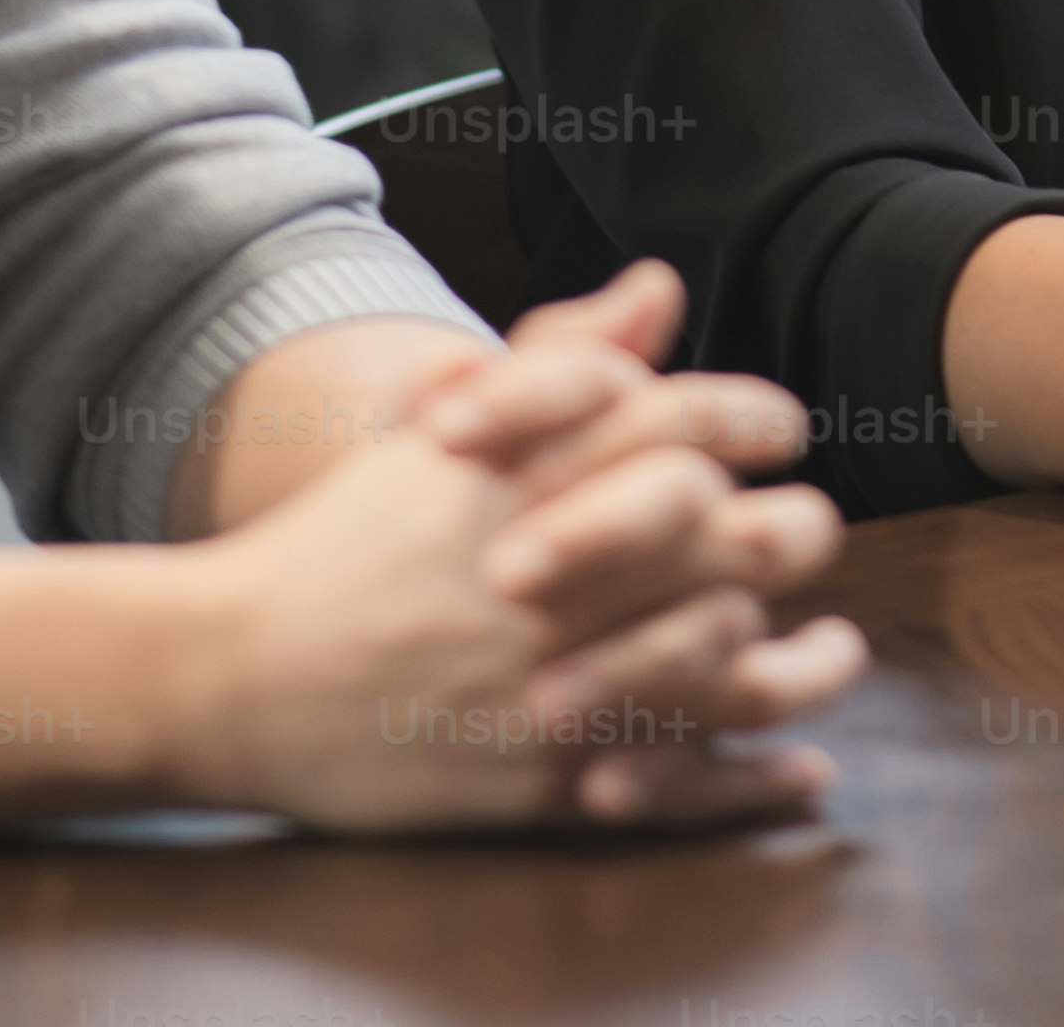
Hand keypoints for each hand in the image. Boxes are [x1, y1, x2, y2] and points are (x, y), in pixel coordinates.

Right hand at [167, 283, 863, 832]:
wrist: (226, 673)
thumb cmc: (345, 545)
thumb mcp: (448, 440)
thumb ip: (565, 363)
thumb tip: (663, 283)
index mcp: (526, 477)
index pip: (682, 419)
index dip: (753, 418)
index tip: (782, 432)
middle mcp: (550, 573)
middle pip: (730, 536)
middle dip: (793, 531)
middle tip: (804, 533)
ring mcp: (547, 679)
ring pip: (726, 660)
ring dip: (806, 660)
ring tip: (837, 648)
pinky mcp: (535, 776)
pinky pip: (676, 781)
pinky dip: (752, 779)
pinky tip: (803, 768)